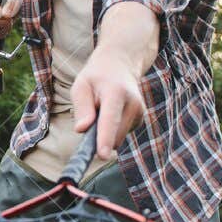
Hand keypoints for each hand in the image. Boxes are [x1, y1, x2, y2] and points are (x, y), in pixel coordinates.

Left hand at [71, 47, 146, 166]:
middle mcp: (133, 103)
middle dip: (98, 136)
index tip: (102, 155)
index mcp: (116, 92)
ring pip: (116, 139)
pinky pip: (120, 136)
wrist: (120, 66)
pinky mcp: (140, 120)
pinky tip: (111, 113)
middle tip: (90, 117)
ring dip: (104, 132)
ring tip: (102, 109)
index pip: (110, 120)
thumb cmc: (96, 78)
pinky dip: (112, 130)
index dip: (105, 139)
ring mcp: (140, 112)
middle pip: (113, 135)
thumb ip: (82, 107)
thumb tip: (82, 129)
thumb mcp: (81, 85)